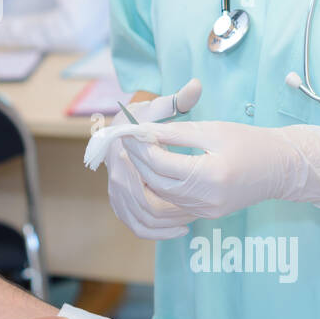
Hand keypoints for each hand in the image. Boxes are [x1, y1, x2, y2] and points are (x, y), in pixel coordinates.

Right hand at [86, 78, 203, 238]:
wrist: (122, 131)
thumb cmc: (144, 118)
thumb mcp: (158, 107)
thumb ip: (177, 100)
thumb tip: (196, 86)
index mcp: (123, 154)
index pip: (149, 179)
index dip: (177, 188)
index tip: (203, 187)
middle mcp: (115, 178)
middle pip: (147, 206)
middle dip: (175, 211)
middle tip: (204, 209)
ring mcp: (116, 194)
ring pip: (143, 220)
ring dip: (169, 224)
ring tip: (195, 219)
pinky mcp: (120, 205)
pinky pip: (138, 226)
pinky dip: (158, 232)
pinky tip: (182, 229)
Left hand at [124, 119, 319, 218]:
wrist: (282, 168)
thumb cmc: (250, 142)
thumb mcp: (212, 130)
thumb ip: (175, 132)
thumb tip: (141, 129)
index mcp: (209, 176)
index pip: (159, 163)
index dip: (139, 145)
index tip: (128, 129)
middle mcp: (206, 200)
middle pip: (156, 182)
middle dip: (138, 160)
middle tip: (128, 139)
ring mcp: (206, 211)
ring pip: (161, 196)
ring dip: (146, 175)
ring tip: (139, 151)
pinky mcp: (206, 214)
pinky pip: (174, 203)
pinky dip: (161, 186)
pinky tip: (155, 168)